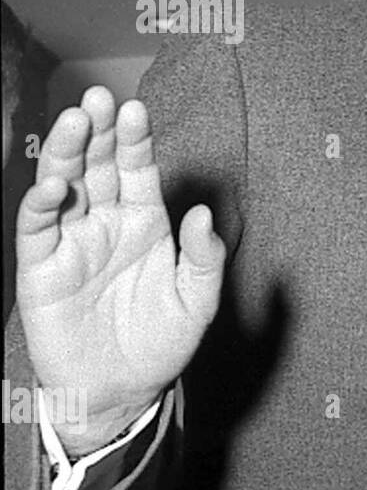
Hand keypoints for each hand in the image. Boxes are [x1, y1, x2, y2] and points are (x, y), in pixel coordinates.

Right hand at [16, 86, 224, 455]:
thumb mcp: (198, 301)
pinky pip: (38, 229)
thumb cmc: (162, 343)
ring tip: (74, 122)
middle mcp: (106, 223)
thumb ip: (205, 258)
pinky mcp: (42, 268)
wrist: (122, 391)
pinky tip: (54, 186)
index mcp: (145, 222)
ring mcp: (72, 242)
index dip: (135, 139)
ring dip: (66, 153)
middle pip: (99, 165)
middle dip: (97, 131)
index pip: (138, 168)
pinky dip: (42, 204)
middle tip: (97, 98)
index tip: (135, 110)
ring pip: (64, 185)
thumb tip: (202, 213)